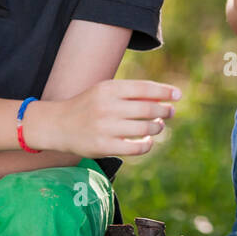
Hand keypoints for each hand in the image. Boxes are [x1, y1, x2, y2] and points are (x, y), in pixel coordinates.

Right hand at [23, 79, 180, 157]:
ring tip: (158, 126)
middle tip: (170, 112)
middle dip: (164, 111)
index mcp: (109, 88)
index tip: (178, 95)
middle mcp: (108, 106)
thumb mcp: (105, 91)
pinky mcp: (104, 147)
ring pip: (145, 128)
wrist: (58, 125)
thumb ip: (130, 92)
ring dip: (157, 127)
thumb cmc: (88, 105)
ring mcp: (106, 128)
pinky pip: (136, 147)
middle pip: (149, 109)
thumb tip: (163, 96)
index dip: (165, 92)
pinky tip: (147, 140)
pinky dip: (147, 144)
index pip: (145, 88)